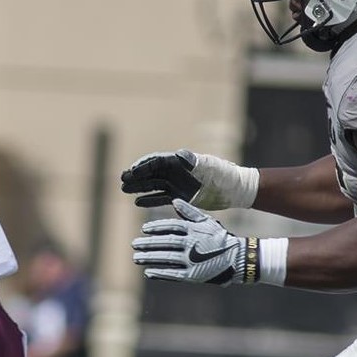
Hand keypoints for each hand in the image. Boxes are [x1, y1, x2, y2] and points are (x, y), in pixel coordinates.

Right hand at [120, 149, 258, 209]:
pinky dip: (149, 200)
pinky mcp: (180, 196)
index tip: (131, 171)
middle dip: (136, 176)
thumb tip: (179, 154)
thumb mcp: (209, 166)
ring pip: (153, 185)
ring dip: (139, 187)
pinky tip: (137, 202)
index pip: (156, 162)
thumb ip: (193, 161)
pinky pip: (160, 197)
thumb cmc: (224, 175)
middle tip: (121, 180)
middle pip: (151, 172)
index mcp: (181, 162)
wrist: (235, 189)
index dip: (142, 166)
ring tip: (124, 190)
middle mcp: (176, 172)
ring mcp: (177, 184)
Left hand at [132, 199, 256, 285]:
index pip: (171, 227)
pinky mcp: (193, 275)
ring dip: (150, 258)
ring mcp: (192, 260)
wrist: (237, 258)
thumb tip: (174, 201)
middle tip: (134, 244)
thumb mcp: (207, 222)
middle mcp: (192, 244)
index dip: (156, 227)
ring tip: (136, 257)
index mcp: (195, 230)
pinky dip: (160, 273)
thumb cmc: (219, 238)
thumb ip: (190, 212)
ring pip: (166, 258)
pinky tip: (148, 272)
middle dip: (148, 243)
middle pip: (166, 242)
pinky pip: (173, 274)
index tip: (144, 229)